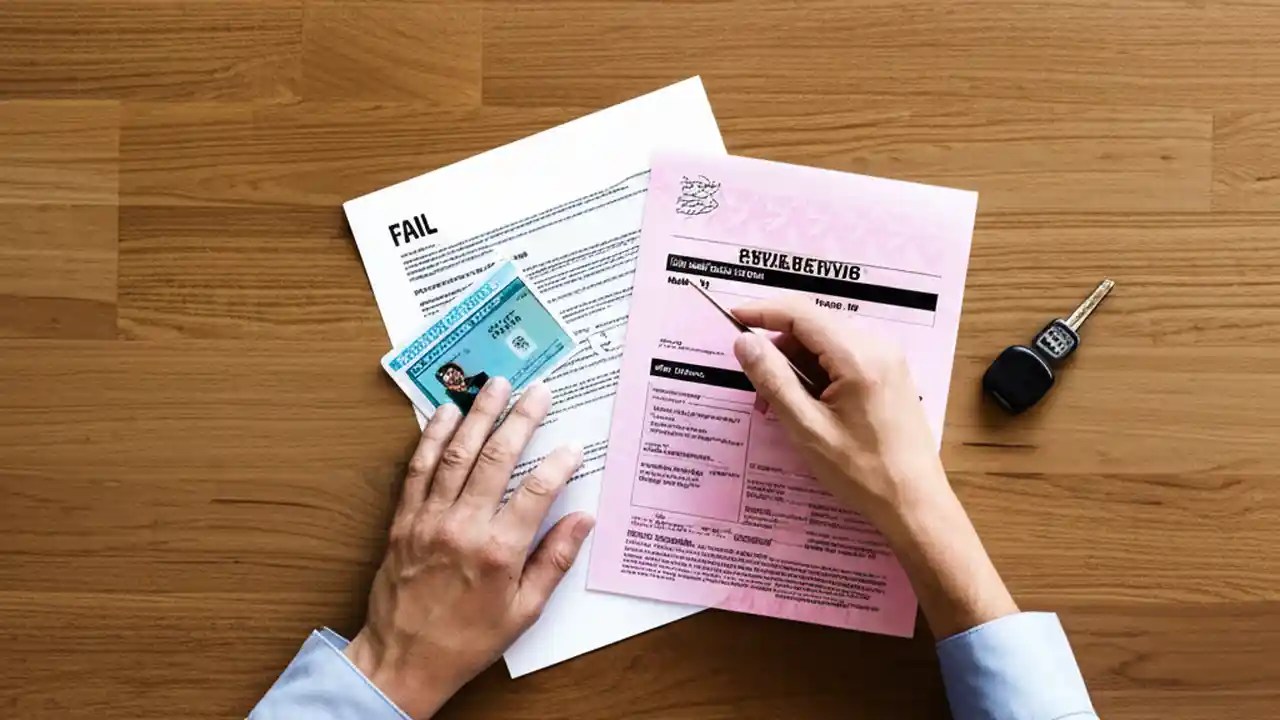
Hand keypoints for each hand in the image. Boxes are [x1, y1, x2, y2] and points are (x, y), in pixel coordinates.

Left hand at [344, 378, 593, 718]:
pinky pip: (419, 468)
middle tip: (538, 391)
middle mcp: (464, 527)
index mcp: (499, 552)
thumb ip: (555, 561)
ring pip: (457, 453)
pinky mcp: (404, 520)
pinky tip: (447, 412)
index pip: (538, 491)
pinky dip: (432, 436)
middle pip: (498, 458)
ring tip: (496, 384)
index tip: (574, 447)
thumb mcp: (524, 611)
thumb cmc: (467, 641)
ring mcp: (430, 520)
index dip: (560, 464)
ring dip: (479, 414)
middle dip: (521, 418)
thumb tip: (583, 521)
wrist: (403, 660)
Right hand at [731, 298, 1016, 638]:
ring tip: (780, 407)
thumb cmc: (861, 472)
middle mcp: (877, 346)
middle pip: (813, 326)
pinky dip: (818, 372)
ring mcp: (888, 357)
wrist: (913, 501)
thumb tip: (746, 341)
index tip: (732, 315)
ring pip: (826, 342)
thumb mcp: (806, 428)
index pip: (802, 313)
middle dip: (779, 351)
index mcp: (858, 356)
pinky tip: (807, 405)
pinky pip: (843, 356)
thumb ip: (773, 379)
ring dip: (797, 365)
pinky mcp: (890, 372)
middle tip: (758, 392)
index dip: (763, 311)